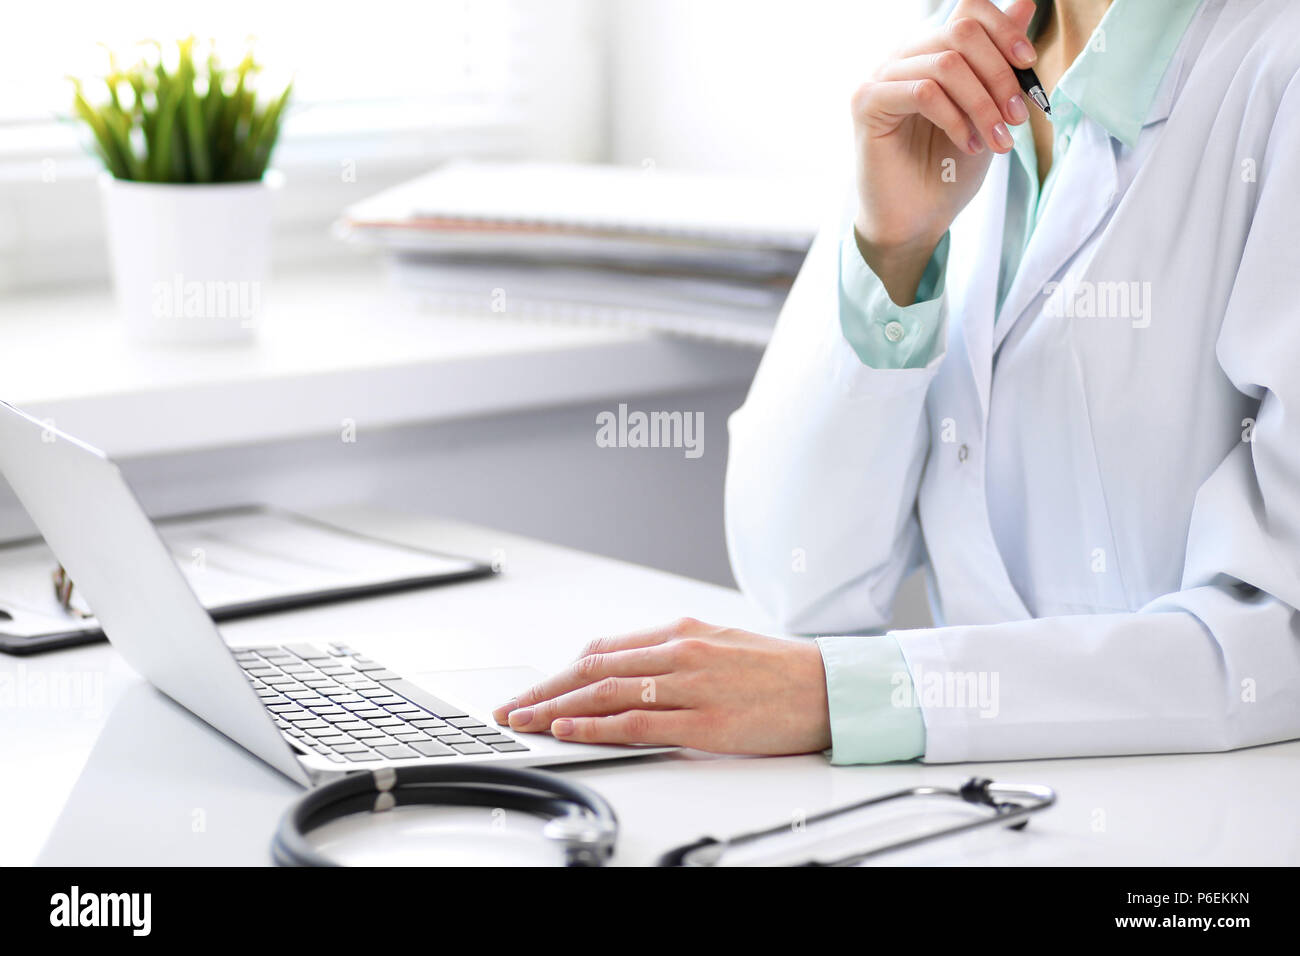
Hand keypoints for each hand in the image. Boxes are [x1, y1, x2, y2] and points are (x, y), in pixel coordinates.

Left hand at [491, 617, 831, 754]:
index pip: (604, 650)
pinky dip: (595, 726)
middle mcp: (679, 652)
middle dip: (545, 689)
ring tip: (524, 721)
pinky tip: (569, 730)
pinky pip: (636, 723)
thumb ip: (674, 654)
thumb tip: (629, 668)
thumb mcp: (721, 644)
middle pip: (593, 670)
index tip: (536, 688)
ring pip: (605, 694)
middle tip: (512, 707)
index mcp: (683, 632)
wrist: (830, 688)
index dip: (562, 671)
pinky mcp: (704, 723)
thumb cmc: (779, 670)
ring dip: (556, 708)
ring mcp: (690, 686)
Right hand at [852, 0, 1037, 302]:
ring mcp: (880, 78)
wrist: (915, 221)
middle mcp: (902, 57)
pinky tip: (966, 144)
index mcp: (930, 52)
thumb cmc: (947, 170)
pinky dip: (955, 119)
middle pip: (962, 32)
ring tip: (998, 139)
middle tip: (1018, 117)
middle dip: (1001, 75)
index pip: (968, 10)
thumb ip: (1000, 60)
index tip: (1029, 66)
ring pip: (947, 63)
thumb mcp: (988, 109)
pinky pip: (923, 93)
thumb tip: (1024, 3)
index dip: (1004, 28)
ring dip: (983, 103)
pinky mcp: (867, 104)